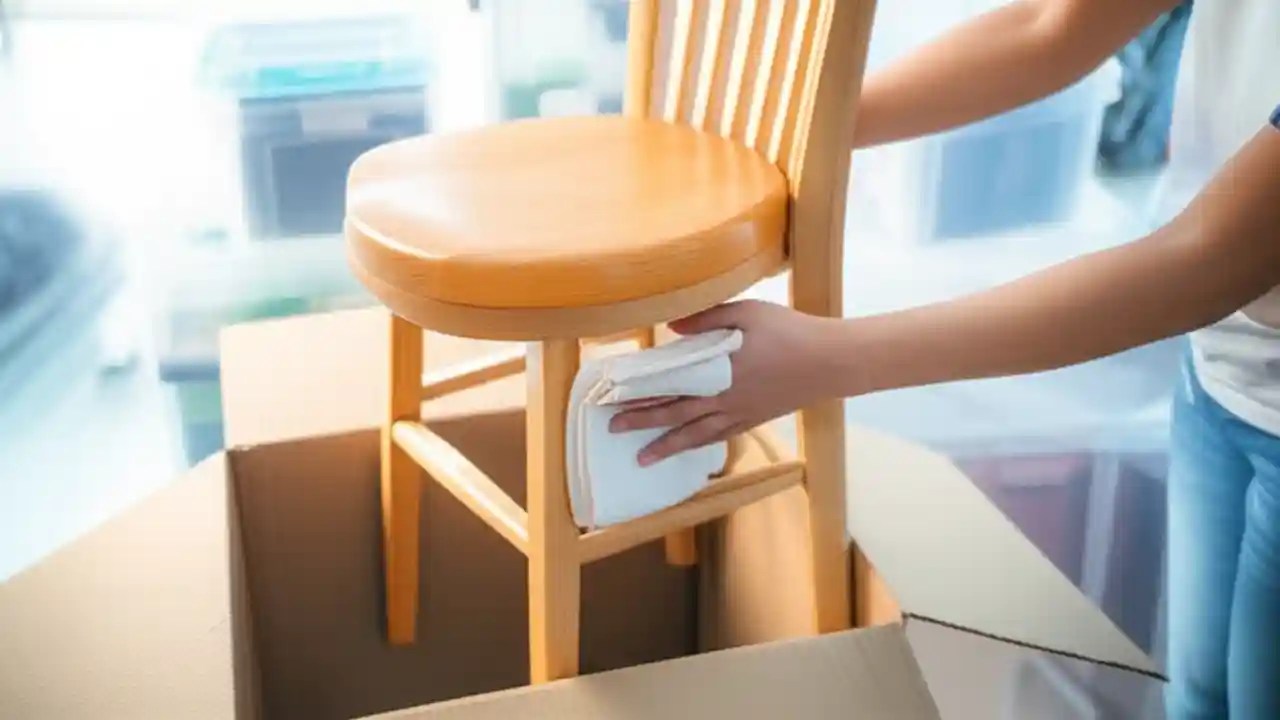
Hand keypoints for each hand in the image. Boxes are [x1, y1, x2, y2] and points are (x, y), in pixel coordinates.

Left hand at [609, 300, 838, 465]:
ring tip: (641, 458)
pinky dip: (696, 445)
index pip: (670, 385)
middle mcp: (724, 398)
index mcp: (718, 371)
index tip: (615, 394)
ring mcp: (739, 413)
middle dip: (641, 421)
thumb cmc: (790, 332)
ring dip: (665, 446)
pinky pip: (718, 437)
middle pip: (675, 414)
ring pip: (694, 434)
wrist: (830, 362)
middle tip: (612, 428)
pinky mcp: (753, 419)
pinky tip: (685, 448)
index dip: (642, 391)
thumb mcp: (748, 312)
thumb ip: (708, 318)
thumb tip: (672, 327)